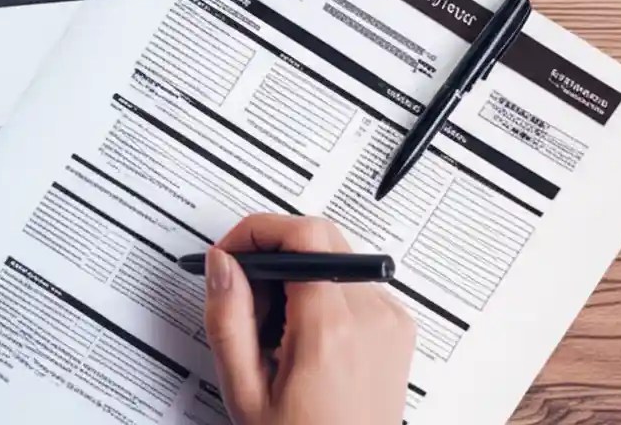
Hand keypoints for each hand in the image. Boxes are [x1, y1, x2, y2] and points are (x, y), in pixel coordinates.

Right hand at [203, 214, 414, 424]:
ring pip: (333, 258)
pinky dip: (320, 293)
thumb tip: (223, 264)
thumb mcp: (245, 389)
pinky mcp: (397, 328)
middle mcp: (372, 317)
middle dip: (272, 254)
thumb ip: (228, 318)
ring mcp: (391, 321)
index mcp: (332, 329)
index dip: (258, 231)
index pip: (301, 236)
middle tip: (247, 300)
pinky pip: (352, 283)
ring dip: (295, 275)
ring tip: (275, 332)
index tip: (232, 252)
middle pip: (318, 239)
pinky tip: (302, 337)